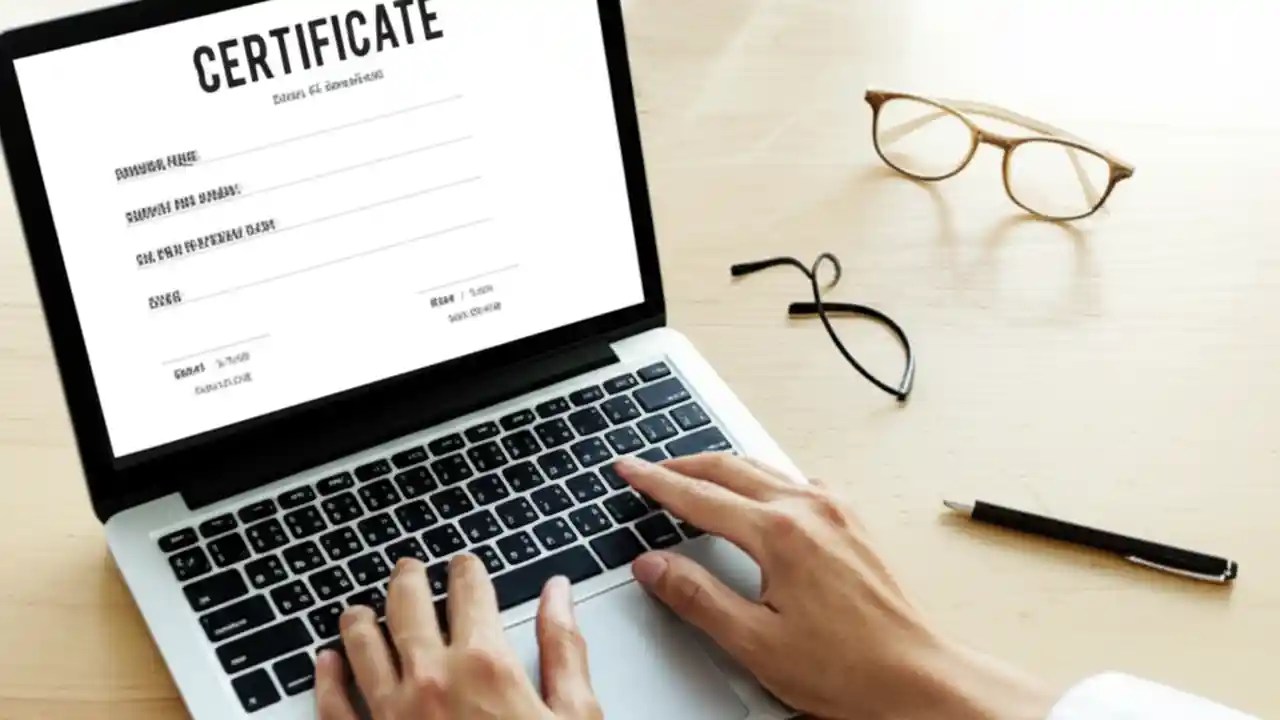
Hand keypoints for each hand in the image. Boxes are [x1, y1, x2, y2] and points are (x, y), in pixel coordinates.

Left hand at [316, 555, 601, 719]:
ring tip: (359, 609)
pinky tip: (325, 663)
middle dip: (409, 579)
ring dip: (359, 620)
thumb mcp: (575, 716)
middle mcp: (432, 679)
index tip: (464, 563)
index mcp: (487, 664)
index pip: (469, 589)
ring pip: (360, 645)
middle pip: (408, 604)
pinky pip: (333, 705)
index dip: (466, 568)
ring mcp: (390, 715)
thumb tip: (557, 595)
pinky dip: (325, 678)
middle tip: (408, 568)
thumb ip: (563, 648)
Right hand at [617, 455, 1054, 719]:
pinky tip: (758, 496)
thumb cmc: (844, 669)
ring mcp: (836, 512)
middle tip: (648, 468)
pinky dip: (764, 480)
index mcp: (780, 534)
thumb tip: (652, 565)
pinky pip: (797, 483)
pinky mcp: (853, 523)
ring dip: (722, 468)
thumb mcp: (753, 641)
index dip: (656, 482)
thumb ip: (696, 597)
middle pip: (731, 469)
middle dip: (684, 465)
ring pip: (764, 470)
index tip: (628, 470)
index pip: (699, 496)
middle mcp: (810, 509)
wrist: (915, 679)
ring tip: (692, 475)